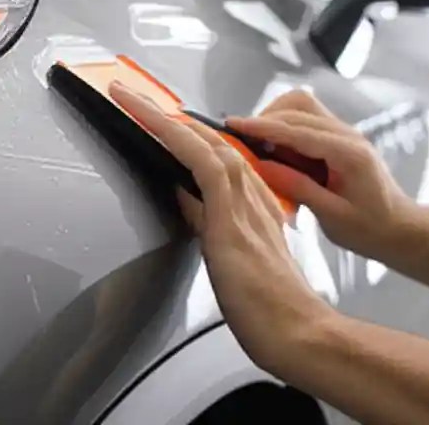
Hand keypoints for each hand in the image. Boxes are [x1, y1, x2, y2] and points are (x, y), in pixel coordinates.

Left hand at [109, 81, 333, 371]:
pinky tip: (152, 121)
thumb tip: (182, 195)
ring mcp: (244, 201)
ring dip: (163, 116)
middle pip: (209, 140)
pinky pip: (201, 160)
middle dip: (168, 116)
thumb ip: (208, 219)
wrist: (297, 332)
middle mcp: (252, 193)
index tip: (159, 118)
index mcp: (254, 203)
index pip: (217, 156)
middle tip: (134, 97)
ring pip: (204, 142)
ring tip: (131, 98)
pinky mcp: (232, 214)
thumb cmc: (269, 307)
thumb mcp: (229, 253)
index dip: (185, 134)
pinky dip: (175, 136)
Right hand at [227, 90, 419, 260]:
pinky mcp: (340, 138)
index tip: (232, 125)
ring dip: (276, 119)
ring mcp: (345, 132)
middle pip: (299, 105)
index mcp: (347, 153)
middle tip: (242, 142)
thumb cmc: (371, 230)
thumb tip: (259, 166)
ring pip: (302, 106)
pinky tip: (275, 150)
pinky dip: (286, 127)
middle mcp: (347, 134)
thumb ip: (297, 188)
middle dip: (265, 118)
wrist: (402, 230)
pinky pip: (307, 120)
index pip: (297, 130)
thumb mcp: (333, 217)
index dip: (262, 126)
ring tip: (258, 145)